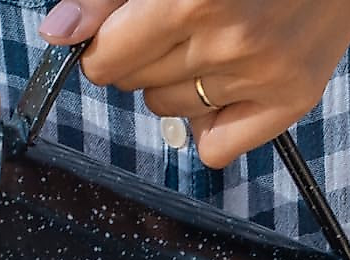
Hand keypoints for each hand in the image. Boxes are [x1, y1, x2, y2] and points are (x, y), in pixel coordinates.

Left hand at [39, 0, 349, 166]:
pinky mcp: (290, 100)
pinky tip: (231, 84)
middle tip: (186, 21)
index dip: (106, 45)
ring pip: (169, 113)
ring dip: (179, 84)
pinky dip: (211, 125)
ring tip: (217, 40)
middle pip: (134, 86)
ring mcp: (261, 74)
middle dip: (144, 58)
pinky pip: (213, 148)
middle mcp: (228, 38)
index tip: (124, 30)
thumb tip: (59, 31)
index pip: (105, 59)